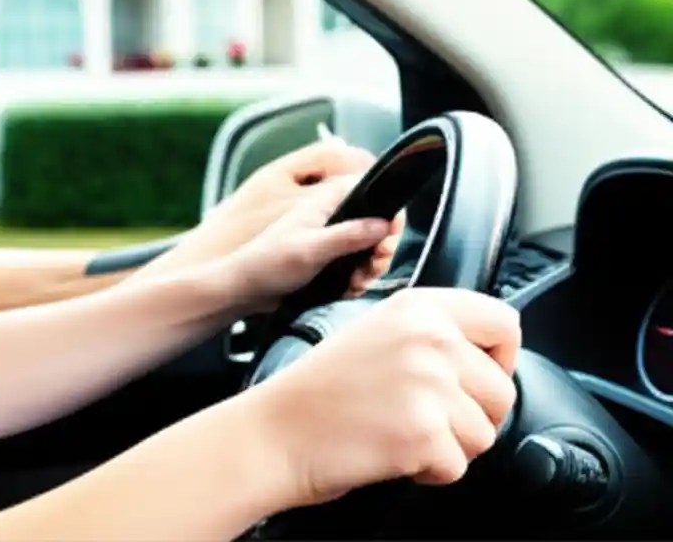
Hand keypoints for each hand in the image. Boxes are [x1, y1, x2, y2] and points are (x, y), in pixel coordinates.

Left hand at [217, 176, 392, 311]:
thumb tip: (384, 224)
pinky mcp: (328, 260)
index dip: (387, 213)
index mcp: (325, 201)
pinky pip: (355, 266)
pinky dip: (358, 279)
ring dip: (370, 267)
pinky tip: (348, 289)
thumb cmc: (270, 264)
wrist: (245, 290)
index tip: (388, 239)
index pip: (369, 192)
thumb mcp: (312, 249)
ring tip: (357, 282)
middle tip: (372, 267)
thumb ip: (349, 236)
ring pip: (368, 248)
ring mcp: (330, 238)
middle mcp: (330, 216)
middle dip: (381, 248)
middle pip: (375, 224)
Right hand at [244, 288, 519, 508]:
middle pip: (501, 391)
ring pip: (485, 434)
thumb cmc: (320, 392)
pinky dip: (429, 471)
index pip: (504, 322)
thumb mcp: (376, 333)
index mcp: (419, 307)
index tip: (475, 378)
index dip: (499, 358)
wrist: (274, 433)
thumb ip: (431, 334)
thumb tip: (487, 359)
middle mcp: (430, 338)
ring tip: (399, 432)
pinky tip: (390, 452)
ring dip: (449, 446)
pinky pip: (458, 466)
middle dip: (472, 416)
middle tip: (421, 418)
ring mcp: (429, 385)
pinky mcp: (425, 433)